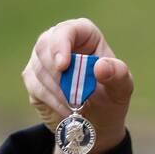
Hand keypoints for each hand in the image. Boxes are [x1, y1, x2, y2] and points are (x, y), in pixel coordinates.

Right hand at [20, 17, 133, 153]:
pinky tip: (67, 110)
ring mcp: (43, 58)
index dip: (61, 44)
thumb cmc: (110, 99)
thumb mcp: (121, 89)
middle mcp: (59, 40)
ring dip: (58, 91)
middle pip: (45, 47)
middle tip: (75, 97)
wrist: (97, 123)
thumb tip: (100, 67)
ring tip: (77, 106)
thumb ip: (117, 75)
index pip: (67, 30)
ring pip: (39, 68)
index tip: (63, 66)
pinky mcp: (33, 77)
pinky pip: (35, 85)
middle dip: (59, 75)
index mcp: (84, 35)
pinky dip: (52, 101)